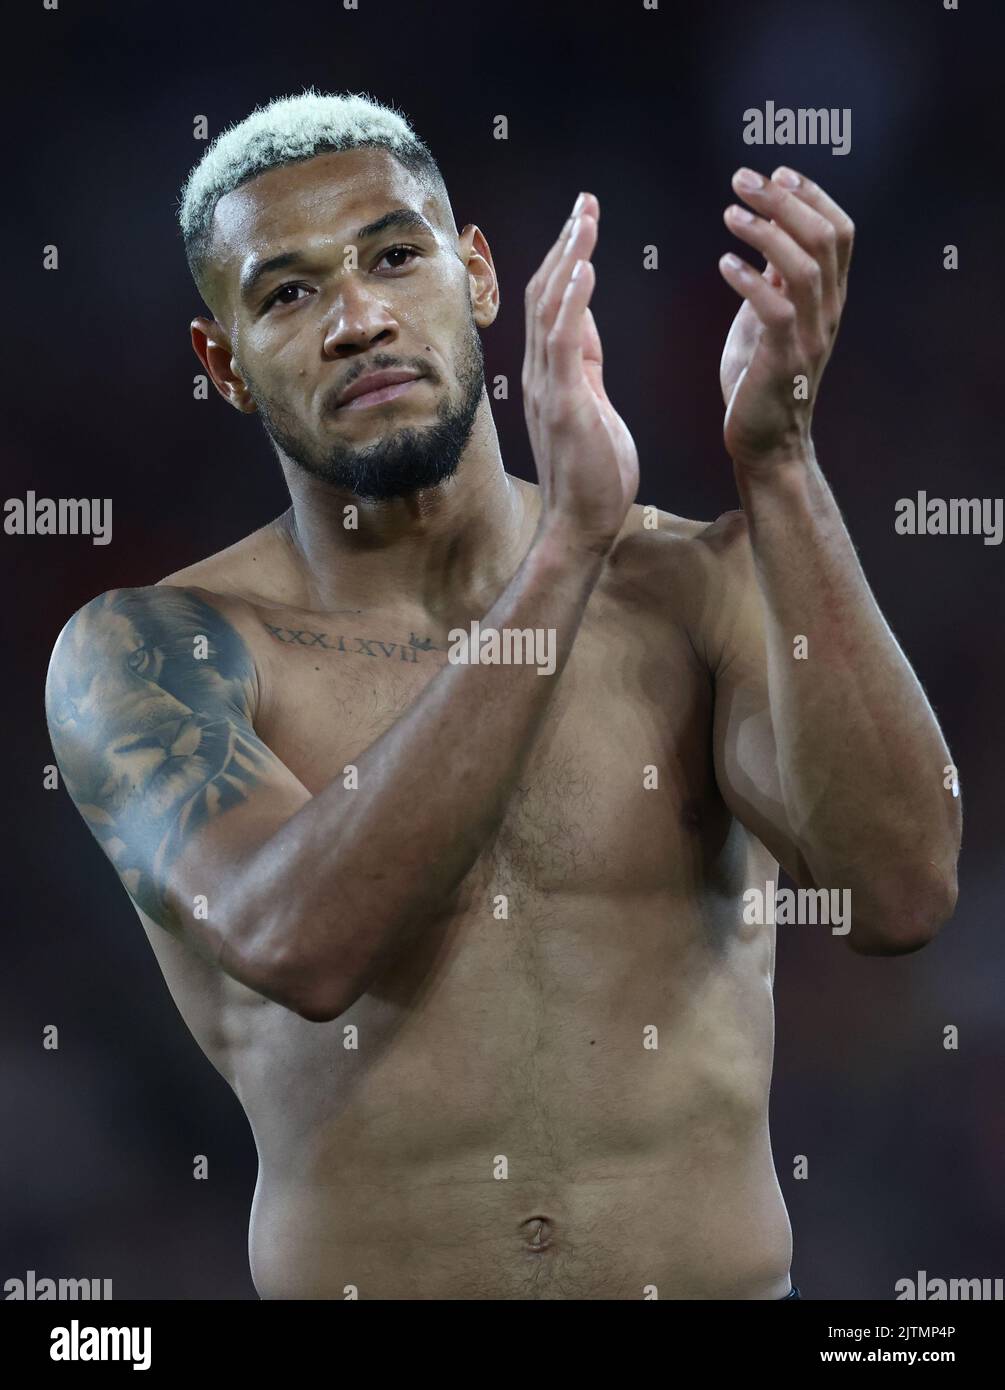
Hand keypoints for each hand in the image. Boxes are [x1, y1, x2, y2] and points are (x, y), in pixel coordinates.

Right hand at [523, 193, 638, 555]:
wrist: (583, 524)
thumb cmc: (593, 475)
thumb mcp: (592, 407)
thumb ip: (584, 366)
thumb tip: (583, 328)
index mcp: (550, 373)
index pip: (552, 303)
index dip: (567, 258)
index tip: (585, 220)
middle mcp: (540, 373)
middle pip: (544, 293)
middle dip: (567, 244)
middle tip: (587, 203)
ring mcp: (547, 388)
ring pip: (550, 308)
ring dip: (570, 258)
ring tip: (587, 219)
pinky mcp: (563, 404)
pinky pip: (562, 342)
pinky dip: (573, 301)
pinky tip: (586, 268)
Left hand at [718, 166, 854, 472]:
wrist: (765, 444)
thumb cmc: (761, 381)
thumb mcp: (771, 321)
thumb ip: (777, 282)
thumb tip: (769, 234)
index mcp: (829, 300)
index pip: (840, 231)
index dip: (813, 195)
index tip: (778, 172)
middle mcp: (828, 313)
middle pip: (824, 238)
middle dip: (784, 200)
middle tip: (743, 179)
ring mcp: (810, 337)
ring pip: (805, 268)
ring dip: (765, 232)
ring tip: (729, 214)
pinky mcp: (783, 360)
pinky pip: (776, 310)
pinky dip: (750, 281)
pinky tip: (724, 264)